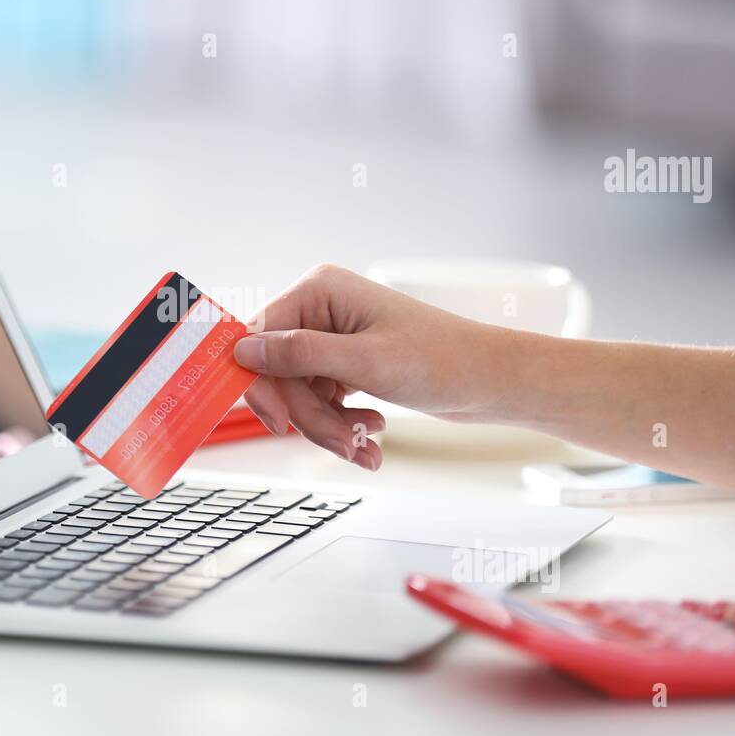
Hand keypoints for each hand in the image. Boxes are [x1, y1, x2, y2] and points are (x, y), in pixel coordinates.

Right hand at [233, 264, 514, 469]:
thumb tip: (243, 349)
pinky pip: (322, 402)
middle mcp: (322, 309)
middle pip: (280, 373)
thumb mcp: (365, 361)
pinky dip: (341, 426)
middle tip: (343, 443)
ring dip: (329, 428)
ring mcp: (333, 338)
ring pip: (300, 395)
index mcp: (321, 290)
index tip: (276, 421)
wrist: (491, 382)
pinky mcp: (346, 363)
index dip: (262, 383)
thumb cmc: (442, 361)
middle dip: (309, 416)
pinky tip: (371, 439)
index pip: (260, 337)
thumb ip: (299, 354)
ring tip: (366, 445)